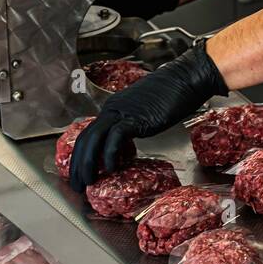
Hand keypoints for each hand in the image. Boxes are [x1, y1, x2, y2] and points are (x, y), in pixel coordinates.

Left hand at [69, 39, 225, 191]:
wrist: (185, 78)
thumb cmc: (171, 94)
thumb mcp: (145, 113)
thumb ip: (133, 126)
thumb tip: (128, 146)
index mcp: (113, 108)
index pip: (88, 134)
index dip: (81, 156)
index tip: (80, 174)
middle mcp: (112, 110)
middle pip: (85, 139)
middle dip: (78, 165)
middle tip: (77, 185)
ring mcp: (122, 112)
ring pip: (94, 138)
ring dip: (88, 163)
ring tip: (88, 182)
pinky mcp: (135, 117)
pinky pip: (115, 137)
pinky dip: (110, 154)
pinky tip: (112, 169)